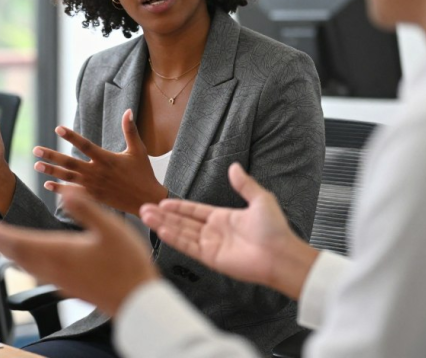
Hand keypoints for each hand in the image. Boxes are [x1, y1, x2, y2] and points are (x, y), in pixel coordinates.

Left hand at [0, 190, 159, 315]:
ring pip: (29, 266)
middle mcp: (56, 268)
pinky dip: (29, 266)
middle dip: (2, 245)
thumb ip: (85, 207)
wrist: (137, 301)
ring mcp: (62, 281)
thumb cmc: (126, 263)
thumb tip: (65, 189)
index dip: (4, 235)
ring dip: (13, 256)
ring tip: (3, 249)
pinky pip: (40, 275)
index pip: (23, 241)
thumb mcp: (110, 228)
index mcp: (61, 251)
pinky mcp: (70, 288)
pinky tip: (33, 266)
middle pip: (21, 255)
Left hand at [35, 109, 166, 214]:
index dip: (71, 136)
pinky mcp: (93, 197)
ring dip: (51, 171)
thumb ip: (130, 130)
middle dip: (51, 156)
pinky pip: (73, 192)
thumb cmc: (143, 173)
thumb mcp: (138, 150)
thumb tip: (128, 110)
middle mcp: (97, 172)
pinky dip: (59, 189)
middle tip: (35, 150)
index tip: (58, 128)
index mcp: (106, 159)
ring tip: (36, 165)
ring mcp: (93, 186)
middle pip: (70, 163)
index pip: (85, 145)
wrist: (146, 200)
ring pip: (68, 177)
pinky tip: (48, 184)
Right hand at [139, 163, 317, 298]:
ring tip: (145, 216)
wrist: (281, 254)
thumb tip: (234, 167)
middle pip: (182, 222)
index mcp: (224, 218)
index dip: (177, 207)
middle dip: (163, 215)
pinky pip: (188, 246)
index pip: (194, 211)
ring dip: (163, 225)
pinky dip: (174, 239)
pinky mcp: (211, 258)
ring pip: (181, 233)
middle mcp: (214, 232)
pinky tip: (161, 230)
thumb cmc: (275, 229)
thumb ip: (244, 184)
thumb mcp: (260, 199)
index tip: (161, 202)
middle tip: (144, 208)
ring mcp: (211, 245)